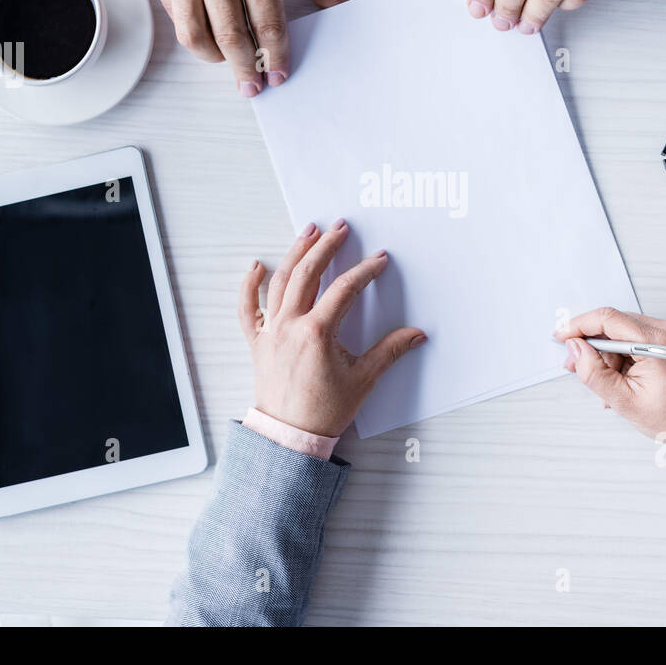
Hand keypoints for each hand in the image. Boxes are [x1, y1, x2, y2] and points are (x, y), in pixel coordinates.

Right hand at [147, 0, 347, 97]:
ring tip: (230, 64)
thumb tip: (342, 4)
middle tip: (254, 87)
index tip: (279, 73)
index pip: (267, 22)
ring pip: (196, 35)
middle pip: (231, 36)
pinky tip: (209, 38)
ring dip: (216, 59)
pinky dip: (193, 35)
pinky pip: (176, 17)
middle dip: (246, 69)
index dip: (275, 55)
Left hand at [239, 219, 426, 436]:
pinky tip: (255, 266)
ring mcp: (271, 332)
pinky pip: (248, 309)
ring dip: (294, 253)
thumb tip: (417, 334)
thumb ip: (390, 351)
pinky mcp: (258, 342)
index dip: (364, 271)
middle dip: (326, 246)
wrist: (290, 437)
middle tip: (340, 228)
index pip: (344, 289)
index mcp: (316, 333)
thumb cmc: (323, 411)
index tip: (379, 260)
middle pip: (307, 274)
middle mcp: (290, 326)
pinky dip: (249, 286)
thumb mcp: (363, 379)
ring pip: (279, 282)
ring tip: (308, 232)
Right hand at [555, 307, 665, 440]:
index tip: (561, 337)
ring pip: (626, 331)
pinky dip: (625, 354)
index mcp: (659, 342)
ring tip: (607, 383)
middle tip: (577, 366)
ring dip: (610, 353)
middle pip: (616, 324)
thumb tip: (575, 348)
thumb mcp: (624, 401)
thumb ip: (594, 372)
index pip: (609, 319)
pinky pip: (639, 337)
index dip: (579, 326)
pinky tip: (622, 377)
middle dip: (593, 344)